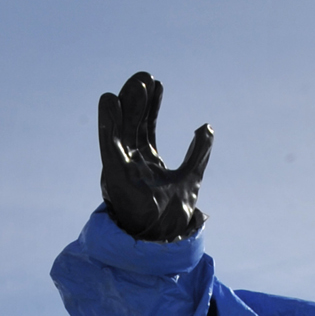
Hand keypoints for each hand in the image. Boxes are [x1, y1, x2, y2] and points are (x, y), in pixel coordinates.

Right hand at [98, 73, 212, 241]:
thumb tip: (206, 126)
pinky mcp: (115, 176)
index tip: (157, 84)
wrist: (166, 239)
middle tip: (144, 76)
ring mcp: (122, 168)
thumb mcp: (192, 177)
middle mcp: (132, 162)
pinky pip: (108, 145)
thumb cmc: (173, 216)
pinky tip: (109, 103)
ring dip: (123, 106)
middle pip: (132, 124)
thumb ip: (200, 152)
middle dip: (137, 100)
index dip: (152, 105)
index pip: (146, 126)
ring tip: (131, 84)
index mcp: (148, 162)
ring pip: (119, 131)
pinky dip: (107, 124)